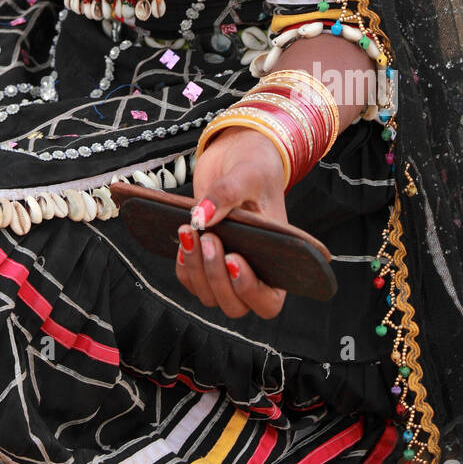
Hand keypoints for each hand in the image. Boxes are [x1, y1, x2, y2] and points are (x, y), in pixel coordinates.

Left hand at [175, 126, 287, 320]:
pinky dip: (184, 263)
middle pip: (234, 304)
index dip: (251, 291)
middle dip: (216, 276)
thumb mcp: (248, 174)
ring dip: (196, 269)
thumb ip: (228, 193)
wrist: (236, 159)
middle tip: (208, 237)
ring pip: (209, 295)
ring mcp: (227, 271)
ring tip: (189, 230)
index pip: (269, 300)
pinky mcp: (204, 261)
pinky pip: (190, 279)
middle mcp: (254, 273)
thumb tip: (201, 217)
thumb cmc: (256, 169)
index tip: (233, 259)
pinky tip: (183, 235)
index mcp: (279, 262)